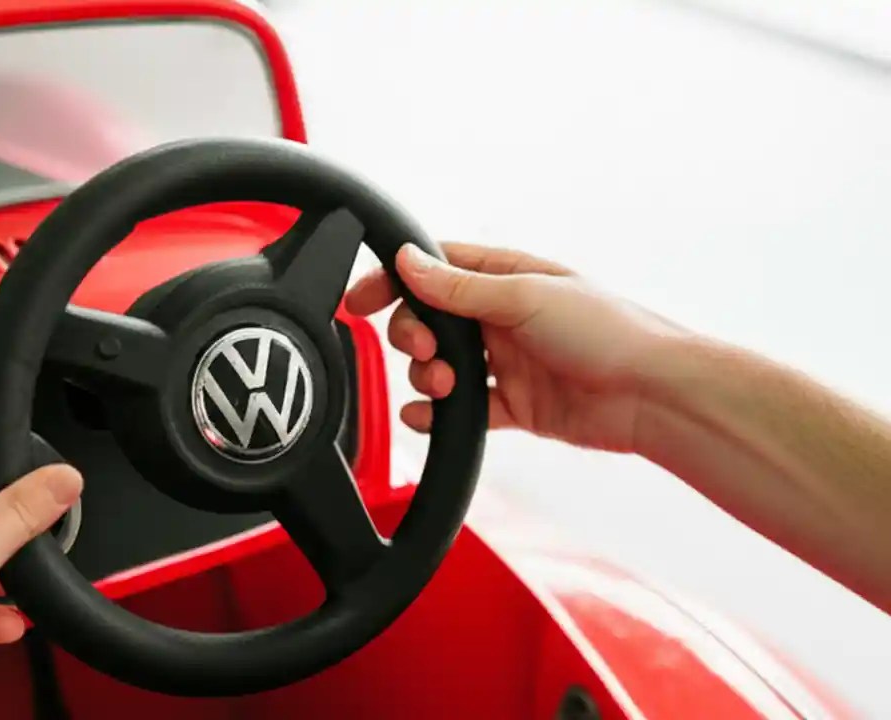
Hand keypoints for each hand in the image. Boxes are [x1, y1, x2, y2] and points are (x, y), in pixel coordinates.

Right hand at [345, 243, 689, 452]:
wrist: (653, 396)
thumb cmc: (610, 332)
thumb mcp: (525, 297)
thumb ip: (459, 287)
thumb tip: (407, 261)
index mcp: (505, 277)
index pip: (433, 269)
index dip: (392, 281)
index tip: (360, 301)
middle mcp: (501, 317)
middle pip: (427, 321)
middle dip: (411, 336)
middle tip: (421, 350)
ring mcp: (505, 362)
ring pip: (438, 368)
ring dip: (426, 378)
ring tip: (445, 387)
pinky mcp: (511, 405)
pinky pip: (459, 411)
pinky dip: (436, 416)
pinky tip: (429, 417)